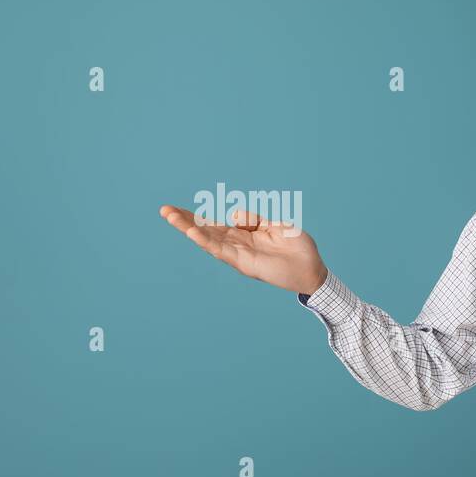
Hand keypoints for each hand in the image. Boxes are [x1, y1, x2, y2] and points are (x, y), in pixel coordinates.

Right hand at [159, 205, 327, 293]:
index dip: (195, 216)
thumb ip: (252, 219)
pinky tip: (193, 232)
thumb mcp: (273, 224)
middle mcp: (236, 246)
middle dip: (184, 221)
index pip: (213, 224)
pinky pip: (221, 250)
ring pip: (207, 240)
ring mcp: (237, 255)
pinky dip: (206, 241)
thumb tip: (233, 214)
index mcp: (242, 235)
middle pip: (205, 231)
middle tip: (163, 209)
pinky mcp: (243, 262)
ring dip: (189, 228)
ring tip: (170, 217)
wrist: (311, 268)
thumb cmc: (295, 247)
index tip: (176, 208)